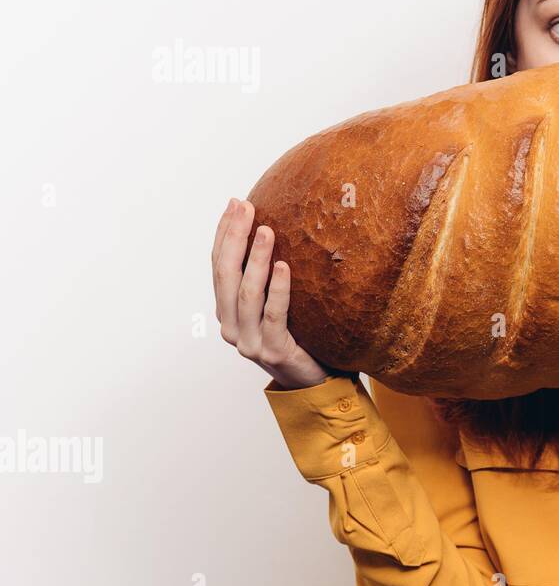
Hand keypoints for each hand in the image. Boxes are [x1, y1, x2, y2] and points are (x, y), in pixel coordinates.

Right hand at [211, 198, 331, 389]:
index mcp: (228, 312)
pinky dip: (279, 289)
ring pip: (248, 293)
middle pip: (226, 275)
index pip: (219, 266)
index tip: (235, 204)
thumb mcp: (276, 303)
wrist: (313, 380)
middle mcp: (232, 326)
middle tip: (246, 208)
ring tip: (267, 230)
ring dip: (255, 258)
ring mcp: (250, 341)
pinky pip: (275, 314)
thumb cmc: (298, 335)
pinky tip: (285, 266)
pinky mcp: (273, 350)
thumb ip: (267, 277)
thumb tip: (273, 228)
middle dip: (235, 238)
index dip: (224, 234)